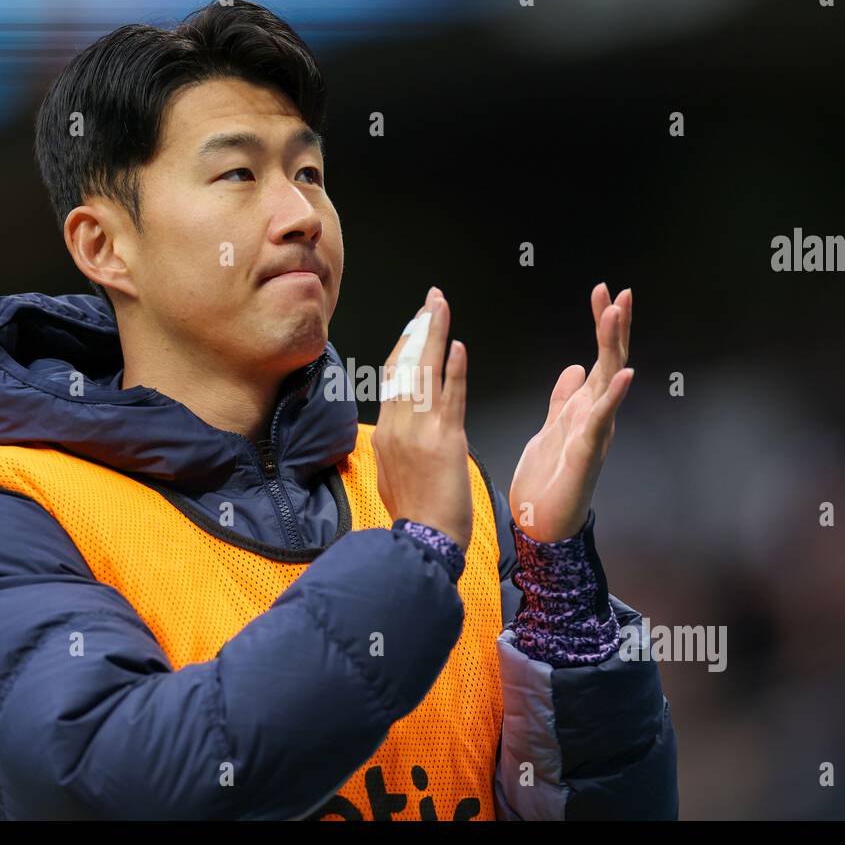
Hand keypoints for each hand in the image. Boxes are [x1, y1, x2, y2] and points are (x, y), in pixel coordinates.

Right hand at [372, 286, 471, 550]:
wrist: (425, 542)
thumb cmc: (416, 515)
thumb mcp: (393, 475)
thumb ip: (396, 446)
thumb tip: (399, 429)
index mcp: (386, 433)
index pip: (393, 378)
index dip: (404, 346)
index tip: (416, 324)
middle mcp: (398, 427)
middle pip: (406, 366)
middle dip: (419, 329)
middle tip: (432, 301)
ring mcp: (419, 432)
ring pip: (426, 374)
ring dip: (435, 336)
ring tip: (441, 308)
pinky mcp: (445, 441)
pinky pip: (449, 398)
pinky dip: (454, 371)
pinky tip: (458, 347)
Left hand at [509, 283, 632, 542]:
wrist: (542, 522)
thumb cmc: (547, 479)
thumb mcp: (551, 427)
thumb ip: (563, 398)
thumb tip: (574, 367)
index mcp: (584, 407)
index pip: (598, 356)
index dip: (602, 325)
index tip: (603, 292)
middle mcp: (596, 415)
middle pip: (609, 360)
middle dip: (613, 326)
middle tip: (618, 292)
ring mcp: (596, 431)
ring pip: (608, 380)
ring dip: (613, 346)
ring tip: (618, 313)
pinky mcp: (587, 451)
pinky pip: (602, 418)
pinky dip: (613, 395)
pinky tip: (624, 374)